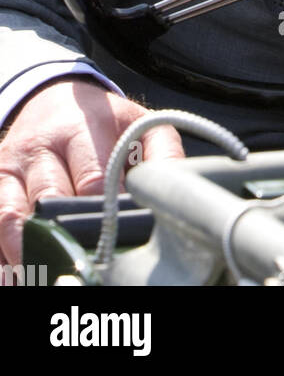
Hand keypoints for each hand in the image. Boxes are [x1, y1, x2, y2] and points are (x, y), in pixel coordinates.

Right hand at [0, 78, 183, 267]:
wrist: (52, 98)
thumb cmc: (101, 123)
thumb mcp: (136, 125)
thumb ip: (162, 153)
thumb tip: (174, 188)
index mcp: (84, 127)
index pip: (93, 179)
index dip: (105, 214)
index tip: (117, 241)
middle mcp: (42, 145)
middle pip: (49, 200)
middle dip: (66, 236)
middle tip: (86, 266)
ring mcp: (12, 166)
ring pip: (11, 216)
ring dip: (28, 251)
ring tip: (48, 277)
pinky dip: (2, 256)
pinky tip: (14, 277)